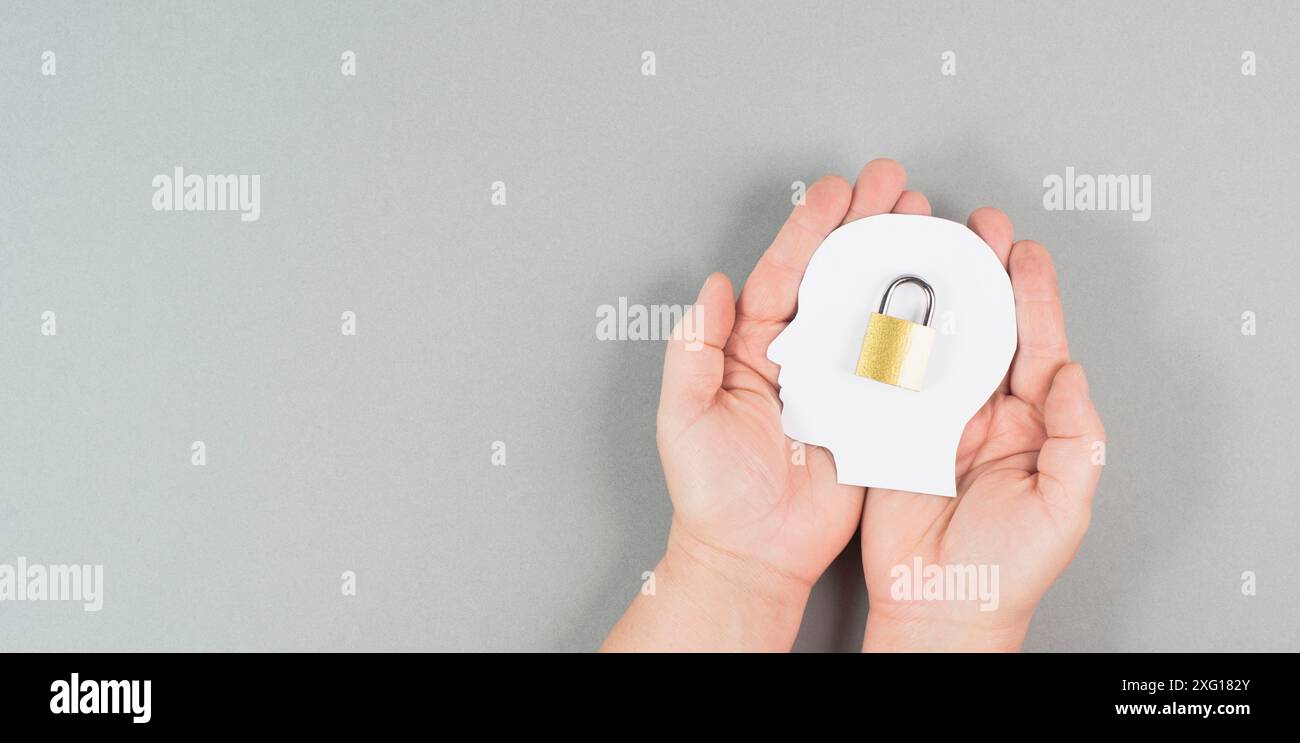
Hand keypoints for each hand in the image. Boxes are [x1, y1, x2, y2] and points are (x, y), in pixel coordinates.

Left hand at [604, 160, 930, 650]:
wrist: (753, 555)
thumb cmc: (711, 493)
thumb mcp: (684, 417)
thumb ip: (692, 351)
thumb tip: (711, 288)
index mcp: (752, 348)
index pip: (783, 274)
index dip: (810, 230)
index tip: (836, 191)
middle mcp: (798, 356)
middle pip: (835, 277)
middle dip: (865, 225)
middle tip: (895, 181)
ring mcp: (838, 381)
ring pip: (872, 307)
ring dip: (900, 260)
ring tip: (927, 217)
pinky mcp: (871, 413)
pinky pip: (900, 361)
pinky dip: (925, 324)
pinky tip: (948, 289)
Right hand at [860, 208, 1104, 651]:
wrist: (940, 608)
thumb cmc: (1008, 569)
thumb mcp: (1064, 507)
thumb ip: (1077, 439)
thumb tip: (1072, 374)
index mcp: (1030, 425)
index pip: (1034, 345)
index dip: (1031, 296)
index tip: (1023, 250)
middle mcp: (982, 413)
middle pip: (983, 329)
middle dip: (980, 274)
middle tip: (973, 225)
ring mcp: (934, 419)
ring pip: (935, 343)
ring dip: (929, 294)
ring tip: (922, 246)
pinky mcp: (891, 432)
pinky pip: (889, 378)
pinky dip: (882, 340)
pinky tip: (877, 302)